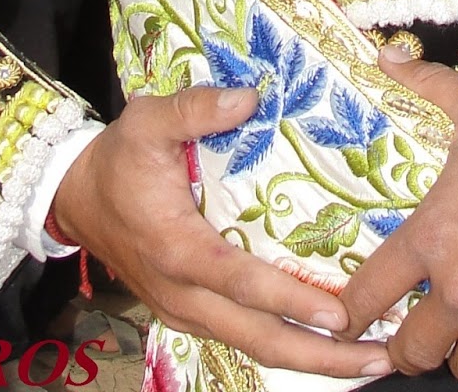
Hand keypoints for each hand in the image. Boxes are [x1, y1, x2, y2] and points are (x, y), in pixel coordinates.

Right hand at [51, 90, 392, 380]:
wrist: (78, 198)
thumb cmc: (118, 158)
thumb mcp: (146, 120)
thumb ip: (195, 107)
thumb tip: (250, 98)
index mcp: (178, 250)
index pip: (242, 284)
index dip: (291, 300)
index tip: (340, 313)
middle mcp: (185, 294)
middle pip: (258, 338)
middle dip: (321, 355)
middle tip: (380, 354)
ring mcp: (188, 311)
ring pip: (255, 347)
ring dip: (313, 359)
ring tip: (369, 358)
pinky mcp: (194, 313)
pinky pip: (245, 338)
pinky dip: (288, 347)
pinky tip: (328, 344)